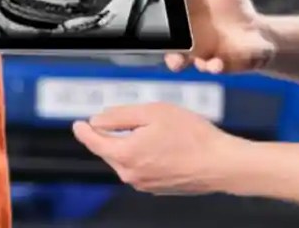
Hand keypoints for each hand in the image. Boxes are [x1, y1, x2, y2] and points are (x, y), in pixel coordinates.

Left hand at [71, 102, 240, 194]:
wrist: (220, 163)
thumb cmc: (193, 136)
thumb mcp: (154, 112)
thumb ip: (120, 116)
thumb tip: (98, 121)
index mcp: (126, 154)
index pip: (94, 142)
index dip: (83, 131)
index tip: (78, 124)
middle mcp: (131, 173)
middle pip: (108, 151)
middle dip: (107, 135)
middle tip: (112, 120)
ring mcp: (144, 183)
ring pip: (124, 160)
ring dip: (126, 145)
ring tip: (147, 130)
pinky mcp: (156, 188)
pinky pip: (139, 168)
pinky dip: (140, 155)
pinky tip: (157, 145)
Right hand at [159, 0, 273, 73]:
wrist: (255, 32)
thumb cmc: (232, 4)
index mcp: (180, 8)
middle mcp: (182, 31)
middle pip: (160, 34)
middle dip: (152, 37)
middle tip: (153, 34)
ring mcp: (196, 50)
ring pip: (178, 59)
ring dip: (176, 60)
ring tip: (178, 61)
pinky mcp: (216, 63)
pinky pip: (210, 67)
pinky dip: (211, 67)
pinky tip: (215, 64)